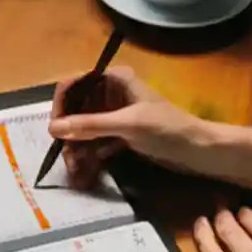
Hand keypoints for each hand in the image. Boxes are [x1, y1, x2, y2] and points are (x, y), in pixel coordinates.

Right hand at [47, 66, 209, 188]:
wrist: (199, 151)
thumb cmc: (168, 130)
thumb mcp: (127, 125)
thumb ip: (90, 125)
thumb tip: (53, 128)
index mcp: (114, 79)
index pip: (75, 85)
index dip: (61, 106)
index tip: (56, 131)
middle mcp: (111, 94)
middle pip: (77, 110)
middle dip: (69, 135)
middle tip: (67, 160)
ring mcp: (115, 116)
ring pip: (85, 130)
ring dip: (77, 149)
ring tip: (76, 172)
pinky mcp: (120, 135)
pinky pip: (96, 143)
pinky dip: (90, 156)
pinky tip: (85, 172)